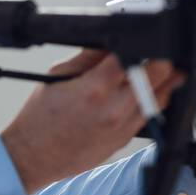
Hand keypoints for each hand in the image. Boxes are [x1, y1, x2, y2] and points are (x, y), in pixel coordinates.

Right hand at [0, 49, 184, 194]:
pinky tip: (137, 95)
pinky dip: (149, 102)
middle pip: (161, 74)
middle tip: (153, 55)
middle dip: (159, 60)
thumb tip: (112, 38)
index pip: (138, 54)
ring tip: (150, 74)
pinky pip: (150, 116)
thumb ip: (90, 54)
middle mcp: (114, 108)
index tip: (142, 40)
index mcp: (96, 87)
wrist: (33, 156)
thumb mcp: (58, 74)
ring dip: (160, 82)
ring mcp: (123, 127)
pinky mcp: (125, 140)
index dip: (142, 43)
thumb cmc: (40, 117)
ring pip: (162, 96)